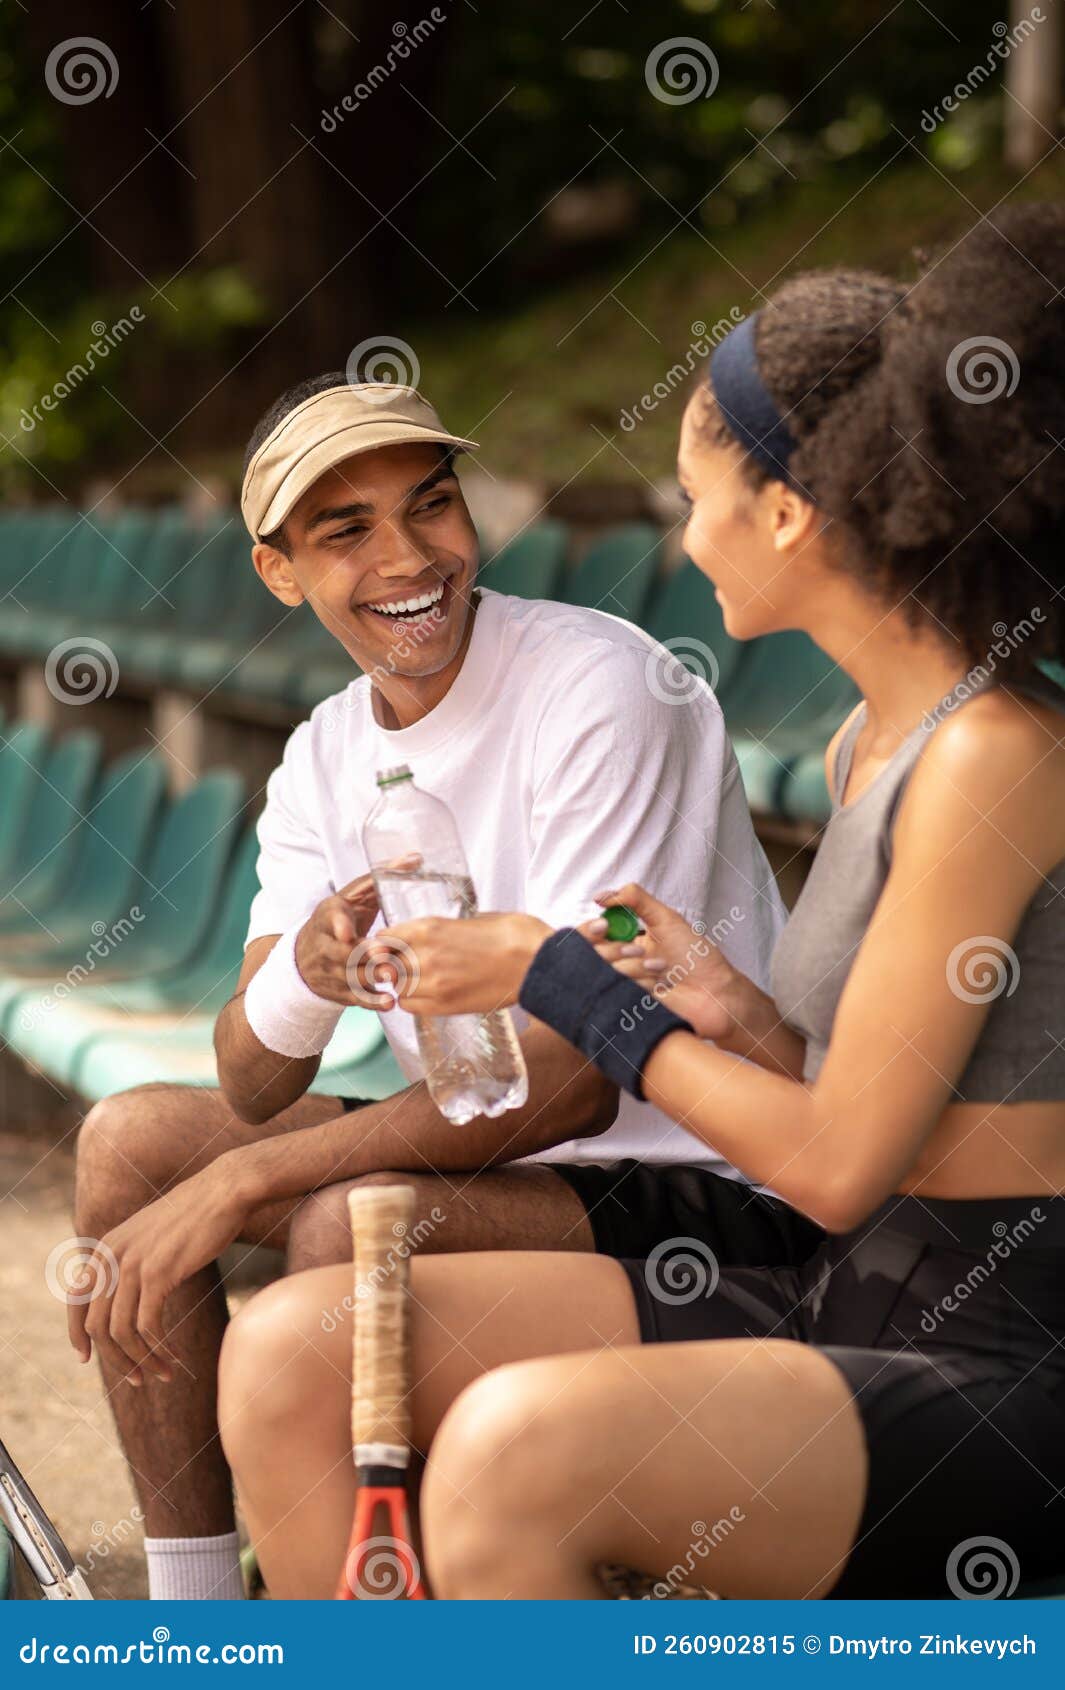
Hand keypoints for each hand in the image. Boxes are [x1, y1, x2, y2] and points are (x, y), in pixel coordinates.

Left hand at [67, 1159, 250, 1384]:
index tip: (86, 1358)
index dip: (76, 1333)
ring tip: (161, 1376)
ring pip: (121, 1332)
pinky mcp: (158, 1273)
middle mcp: (112, 1256)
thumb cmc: (196, 1215)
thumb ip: (131, 1258)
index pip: (74, 1299)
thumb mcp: (150, 1234)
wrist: (224, 1190)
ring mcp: (133, 1264)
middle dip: (115, 1359)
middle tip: (138, 1379)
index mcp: (106, 1246)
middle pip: (96, 1324)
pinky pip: (148, 1327)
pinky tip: (175, 1361)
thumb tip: (125, 1294)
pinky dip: (159, 1350)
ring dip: (140, 1361)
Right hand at [294, 871, 384, 1006]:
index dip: (339, 925)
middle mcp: (325, 943)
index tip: (348, 933)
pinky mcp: (336, 990)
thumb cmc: (341, 917)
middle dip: (362, 954)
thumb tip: (417, 857)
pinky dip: (372, 1001)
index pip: (331, 917)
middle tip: (383, 955)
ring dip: (372, 978)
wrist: (305, 954)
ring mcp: (329, 969)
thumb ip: (381, 877)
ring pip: (349, 976)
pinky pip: (353, 998)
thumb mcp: (353, 895)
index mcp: (329, 914)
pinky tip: (390, 1002)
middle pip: (342, 951)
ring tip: (394, 977)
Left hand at [361, 912, 550, 1015]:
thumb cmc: (513, 935)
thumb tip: (433, 934)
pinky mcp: (446, 1005)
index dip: (386, 942)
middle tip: (403, 962)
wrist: (537, 963)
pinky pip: (411, 1005)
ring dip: (402, 982)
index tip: (391, 944)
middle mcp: (425, 956)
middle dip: (392, 963)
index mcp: (430, 928)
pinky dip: (412, 1000)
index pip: (385, 938)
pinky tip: (426, 993)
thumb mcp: (473, 918)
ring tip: (418, 978)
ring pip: (397, 986)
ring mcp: (434, 984)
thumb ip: (445, 928)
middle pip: (386, 964)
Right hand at [579, 883, 740, 1042]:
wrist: (715, 991)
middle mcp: (620, 963)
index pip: (592, 934)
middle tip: (642, 950)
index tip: (603, 926)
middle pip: (592, 955)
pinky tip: (660, 987)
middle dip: (618, 950)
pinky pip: (618, 994)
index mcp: (625, 941)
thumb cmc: (696, 955)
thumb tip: (600, 896)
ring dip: (636, 969)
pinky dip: (641, 986)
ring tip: (662, 969)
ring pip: (607, 974)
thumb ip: (636, 899)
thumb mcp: (666, 918)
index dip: (591, 930)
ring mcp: (624, 986)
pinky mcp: (629, 1006)